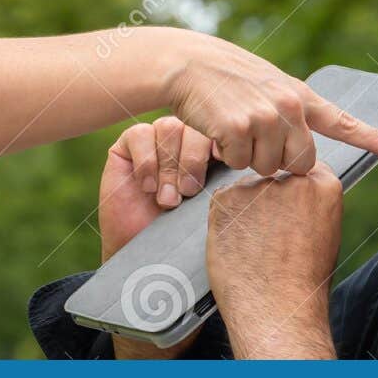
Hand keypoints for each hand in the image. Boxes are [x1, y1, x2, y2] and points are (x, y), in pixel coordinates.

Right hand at [98, 116, 214, 261]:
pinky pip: (140, 134)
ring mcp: (157, 137)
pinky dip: (146, 161)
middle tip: (188, 192)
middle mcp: (184, 138)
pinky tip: (147, 186)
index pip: (220, 132)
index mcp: (209, 149)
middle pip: (194, 127)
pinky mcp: (130, 142)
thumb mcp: (209, 206)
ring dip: (169, 165)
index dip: (223, 144)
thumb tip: (247, 163)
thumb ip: (224, 182)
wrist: (143, 249)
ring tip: (166, 198)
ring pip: (169, 127)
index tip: (223, 163)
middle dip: (192, 160)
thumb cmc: (180, 230)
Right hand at [156, 28, 377, 174]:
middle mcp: (289, 105)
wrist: (187, 63)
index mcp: (298, 95)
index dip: (372, 138)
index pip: (341, 121)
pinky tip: (217, 128)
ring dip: (248, 157)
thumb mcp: (265, 85)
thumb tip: (302, 151)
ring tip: (232, 126)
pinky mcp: (240, 128)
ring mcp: (266, 116)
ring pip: (268, 167)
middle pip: (300, 163)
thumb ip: (288, 110)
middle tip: (254, 137)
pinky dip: (226, 154)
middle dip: (278, 160)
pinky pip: (240, 163)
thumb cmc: (222, 78)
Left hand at [206, 164, 342, 358]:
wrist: (276, 309)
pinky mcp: (227, 198)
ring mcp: (258, 187)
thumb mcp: (325, 234)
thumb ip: (311, 204)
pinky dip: (225, 220)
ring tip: (255, 247)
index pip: (302, 167)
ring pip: (246, 190)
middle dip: (266, 200)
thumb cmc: (302, 283)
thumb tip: (294, 191)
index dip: (291, 189)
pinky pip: (224, 202)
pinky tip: (238, 246)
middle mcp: (292, 179)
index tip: (289, 209)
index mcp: (324, 186)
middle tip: (269, 236)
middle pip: (272, 177)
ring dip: (245, 210)